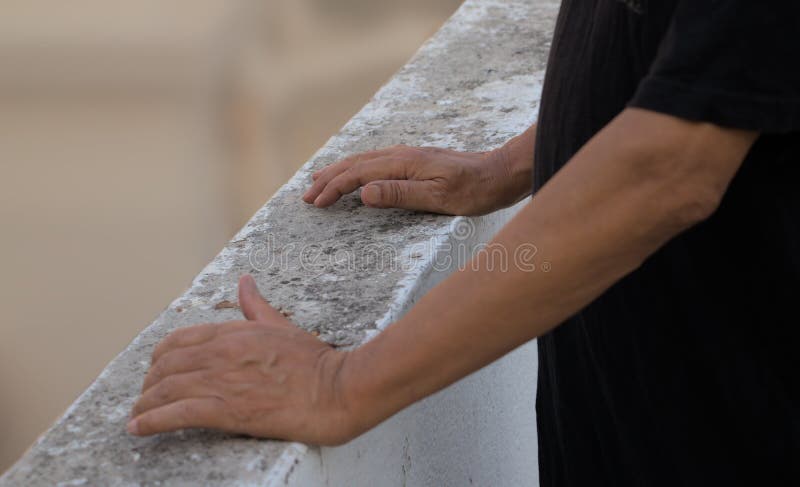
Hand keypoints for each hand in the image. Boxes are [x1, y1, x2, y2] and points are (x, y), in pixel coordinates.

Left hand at [128, 275, 357, 444]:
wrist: (338, 388)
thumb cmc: (316, 361)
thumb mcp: (282, 325)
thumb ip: (257, 306)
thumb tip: (245, 282)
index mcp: (233, 333)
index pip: (179, 341)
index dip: (159, 359)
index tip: (154, 372)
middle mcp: (221, 353)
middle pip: (165, 367)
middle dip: (148, 384)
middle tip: (144, 398)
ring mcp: (223, 381)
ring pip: (165, 390)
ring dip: (144, 406)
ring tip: (136, 417)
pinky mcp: (228, 410)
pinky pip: (177, 414)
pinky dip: (152, 422)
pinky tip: (138, 430)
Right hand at [302, 143, 529, 215]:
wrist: (501, 173)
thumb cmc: (475, 190)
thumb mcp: (440, 197)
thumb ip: (401, 193)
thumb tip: (363, 193)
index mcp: (404, 163)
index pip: (358, 174)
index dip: (333, 188)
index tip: (315, 203)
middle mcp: (402, 155)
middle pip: (355, 164)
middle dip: (328, 179)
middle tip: (306, 196)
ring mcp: (409, 156)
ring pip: (364, 160)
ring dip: (339, 171)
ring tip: (319, 181)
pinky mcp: (416, 161)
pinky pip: (376, 162)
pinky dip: (357, 169)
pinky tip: (356, 175)